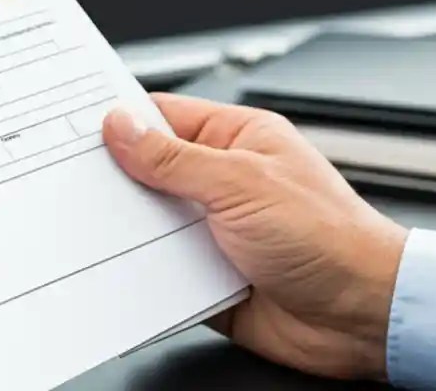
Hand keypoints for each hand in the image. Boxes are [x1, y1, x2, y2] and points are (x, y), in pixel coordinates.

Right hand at [103, 93, 406, 380]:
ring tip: (92, 228)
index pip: (164, 118)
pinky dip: (140, 274)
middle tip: (72, 182)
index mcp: (238, 139)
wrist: (363, 317)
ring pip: (149, 224)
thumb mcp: (241, 183)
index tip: (77, 126)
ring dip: (128, 231)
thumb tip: (122, 128)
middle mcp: (224, 182)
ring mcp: (215, 230)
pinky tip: (119, 272)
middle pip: (149, 172)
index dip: (121, 121)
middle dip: (115, 180)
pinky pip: (159, 271)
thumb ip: (174, 159)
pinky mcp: (208, 276)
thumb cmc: (331, 238)